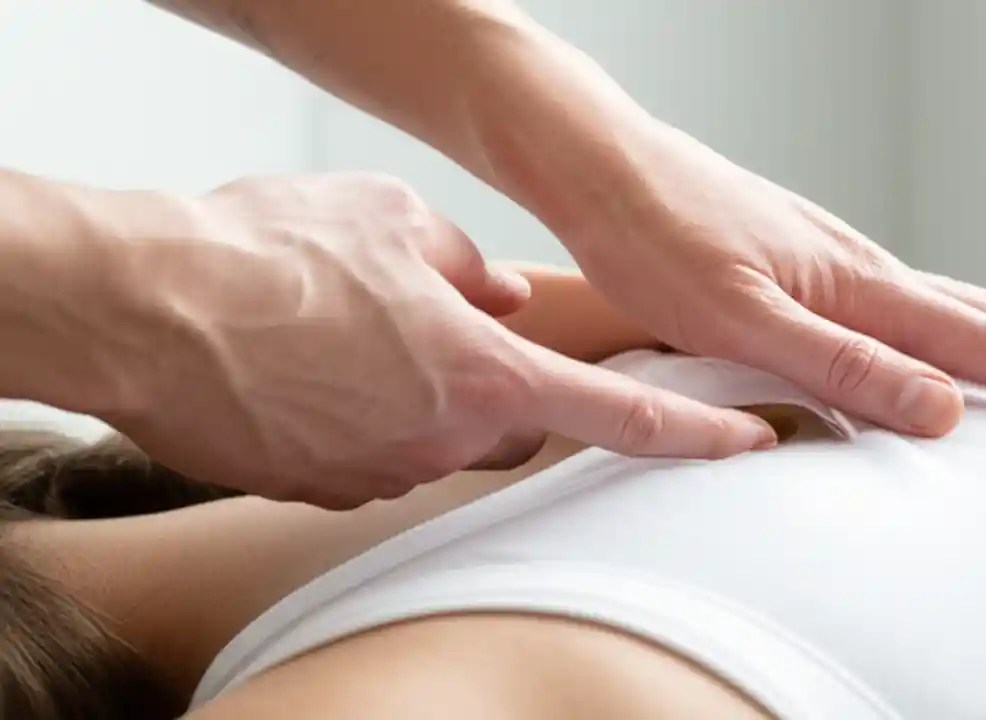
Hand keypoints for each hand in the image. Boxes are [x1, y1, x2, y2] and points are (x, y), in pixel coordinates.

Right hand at [104, 173, 773, 507]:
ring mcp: (380, 471)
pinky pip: (369, 454)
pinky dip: (359, 417)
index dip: (694, 429)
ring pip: (434, 436)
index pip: (619, 412)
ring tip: (343, 330)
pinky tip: (307, 367)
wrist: (145, 310)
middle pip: (511, 421)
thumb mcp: (392, 220)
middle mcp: (443, 437)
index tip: (748, 439)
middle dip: (496, 384)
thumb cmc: (270, 254)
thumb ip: (468, 265)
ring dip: (415, 393)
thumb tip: (498, 295)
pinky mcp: (321, 488)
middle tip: (437, 328)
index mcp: (484, 372)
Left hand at [563, 125, 985, 439]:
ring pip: (961, 309)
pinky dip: (965, 336)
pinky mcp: (809, 263)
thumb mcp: (740, 315)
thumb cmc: (652, 237)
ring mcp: (839, 261)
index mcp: (860, 284)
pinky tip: (951, 351)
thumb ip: (840, 363)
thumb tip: (948, 409)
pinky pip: (914, 304)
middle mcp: (864, 268)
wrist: (601, 165)